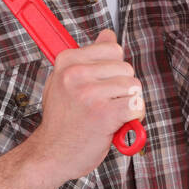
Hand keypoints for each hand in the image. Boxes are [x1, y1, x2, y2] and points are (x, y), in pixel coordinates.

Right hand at [25, 28, 143, 188]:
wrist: (51, 154)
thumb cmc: (62, 121)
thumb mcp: (66, 81)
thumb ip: (88, 58)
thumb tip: (108, 34)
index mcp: (67, 61)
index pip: (113, 48)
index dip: (115, 69)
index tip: (103, 84)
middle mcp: (76, 74)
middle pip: (126, 67)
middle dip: (124, 88)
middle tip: (106, 104)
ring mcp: (89, 93)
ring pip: (134, 86)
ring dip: (130, 103)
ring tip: (111, 115)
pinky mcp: (103, 114)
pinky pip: (137, 105)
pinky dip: (135, 116)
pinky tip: (120, 123)